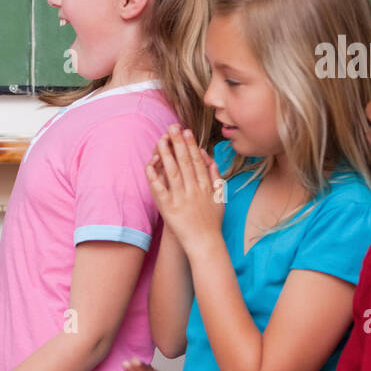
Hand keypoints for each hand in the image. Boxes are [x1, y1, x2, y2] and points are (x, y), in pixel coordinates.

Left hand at [147, 126, 224, 255]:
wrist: (204, 243)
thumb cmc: (212, 221)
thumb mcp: (219, 197)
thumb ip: (215, 176)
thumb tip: (208, 157)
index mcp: (205, 186)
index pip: (197, 161)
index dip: (191, 145)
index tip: (186, 131)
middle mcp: (194, 190)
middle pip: (185, 162)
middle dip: (178, 143)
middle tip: (172, 127)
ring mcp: (181, 199)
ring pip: (172, 172)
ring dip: (166, 154)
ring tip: (162, 139)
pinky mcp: (169, 208)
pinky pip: (159, 189)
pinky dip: (155, 176)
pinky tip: (150, 164)